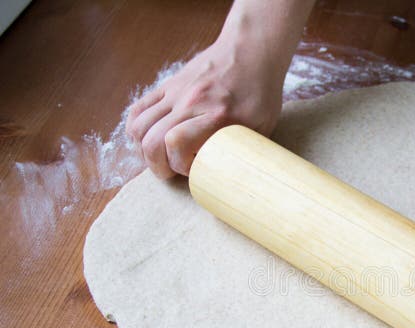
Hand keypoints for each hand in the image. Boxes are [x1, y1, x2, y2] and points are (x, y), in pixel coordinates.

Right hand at [125, 37, 283, 177]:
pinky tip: (145, 140)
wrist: (250, 49)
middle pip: (153, 140)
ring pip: (139, 126)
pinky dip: (135, 128)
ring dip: (143, 149)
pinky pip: (138, 109)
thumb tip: (237, 176)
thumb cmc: (261, 90)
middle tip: (170, 173)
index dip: (181, 165)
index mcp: (218, 114)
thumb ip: (244, 149)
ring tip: (157, 159)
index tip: (195, 170)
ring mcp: (176, 92)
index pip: (178, 144)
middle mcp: (191, 102)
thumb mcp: (263, 124)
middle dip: (158, 166)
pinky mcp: (168, 85)